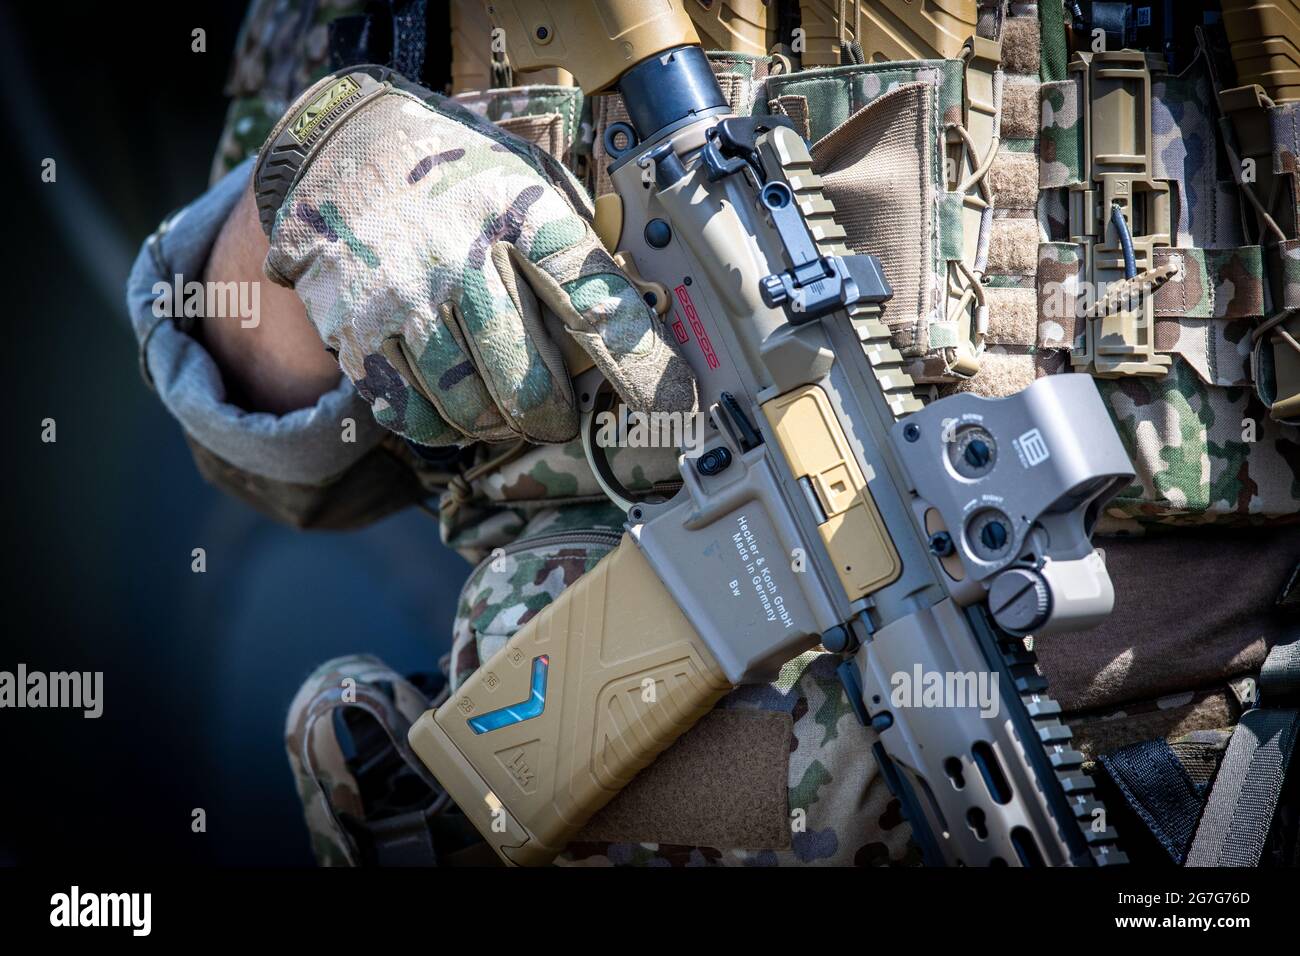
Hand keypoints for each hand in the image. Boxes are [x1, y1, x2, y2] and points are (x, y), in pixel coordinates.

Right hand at [254, 67, 696, 445]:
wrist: (344, 152)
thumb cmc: (458, 177)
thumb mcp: (528, 180)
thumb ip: (575, 245)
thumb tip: (634, 316)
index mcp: (521, 215)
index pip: (594, 303)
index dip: (640, 366)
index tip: (671, 404)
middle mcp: (463, 260)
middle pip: (530, 383)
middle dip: (555, 418)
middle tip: (558, 417)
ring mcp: (406, 302)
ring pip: (471, 410)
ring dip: (499, 426)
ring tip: (504, 410)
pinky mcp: (359, 334)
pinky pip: (415, 416)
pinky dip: (442, 427)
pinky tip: (451, 403)